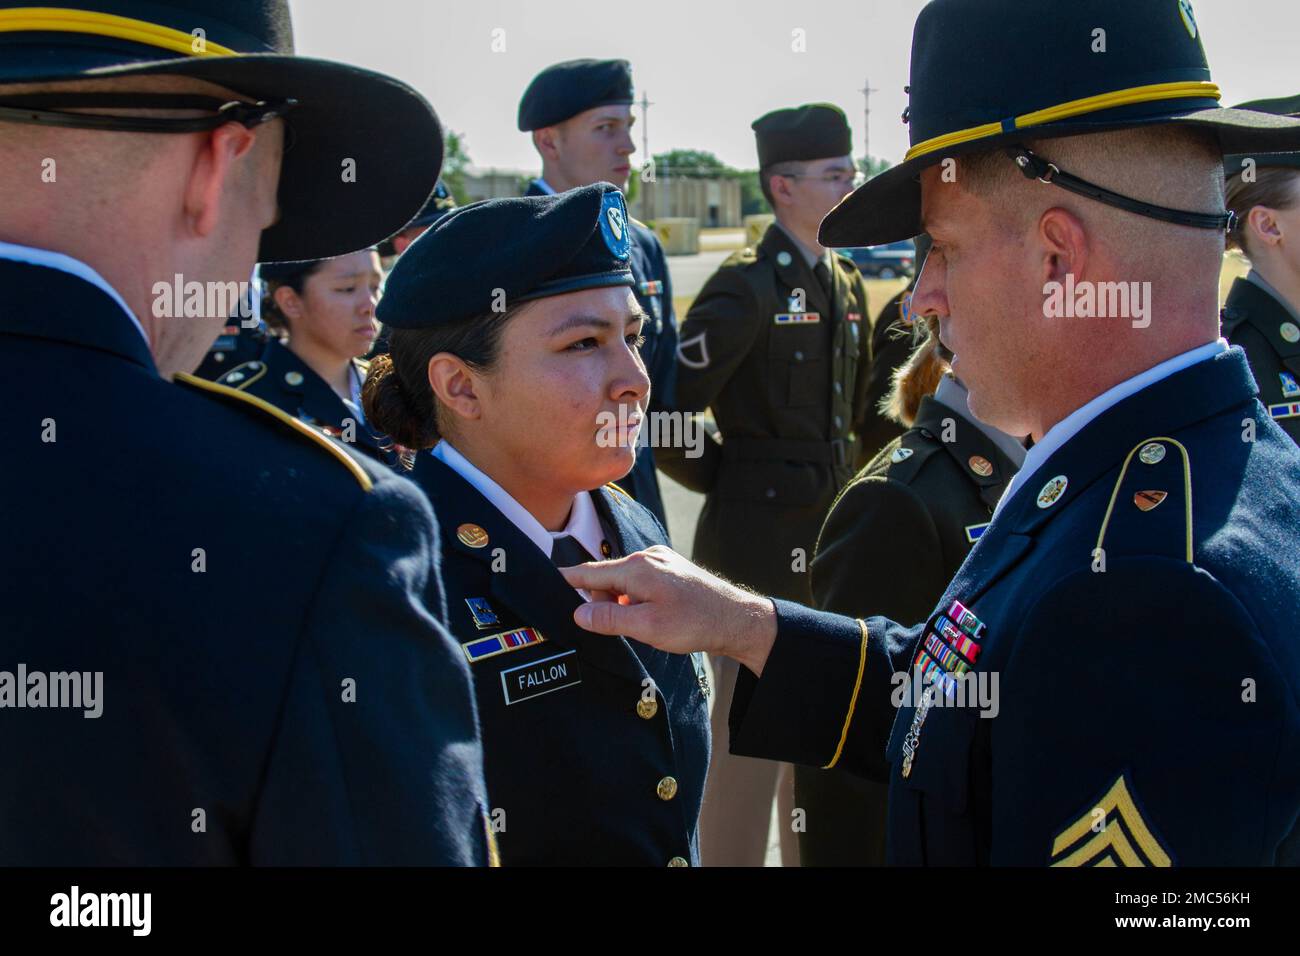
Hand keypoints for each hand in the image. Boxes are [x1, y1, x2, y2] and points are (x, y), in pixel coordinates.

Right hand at [558, 546, 778, 674]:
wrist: (736, 619)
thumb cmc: (694, 623)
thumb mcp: (646, 627)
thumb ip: (609, 619)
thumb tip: (579, 614)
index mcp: (637, 567)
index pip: (591, 572)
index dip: (568, 579)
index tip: (548, 579)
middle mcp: (648, 557)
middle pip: (607, 576)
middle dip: (601, 600)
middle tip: (612, 628)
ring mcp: (662, 561)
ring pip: (625, 580)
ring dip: (621, 602)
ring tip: (639, 625)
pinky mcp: (672, 569)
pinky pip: (641, 581)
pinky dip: (636, 597)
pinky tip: (650, 616)